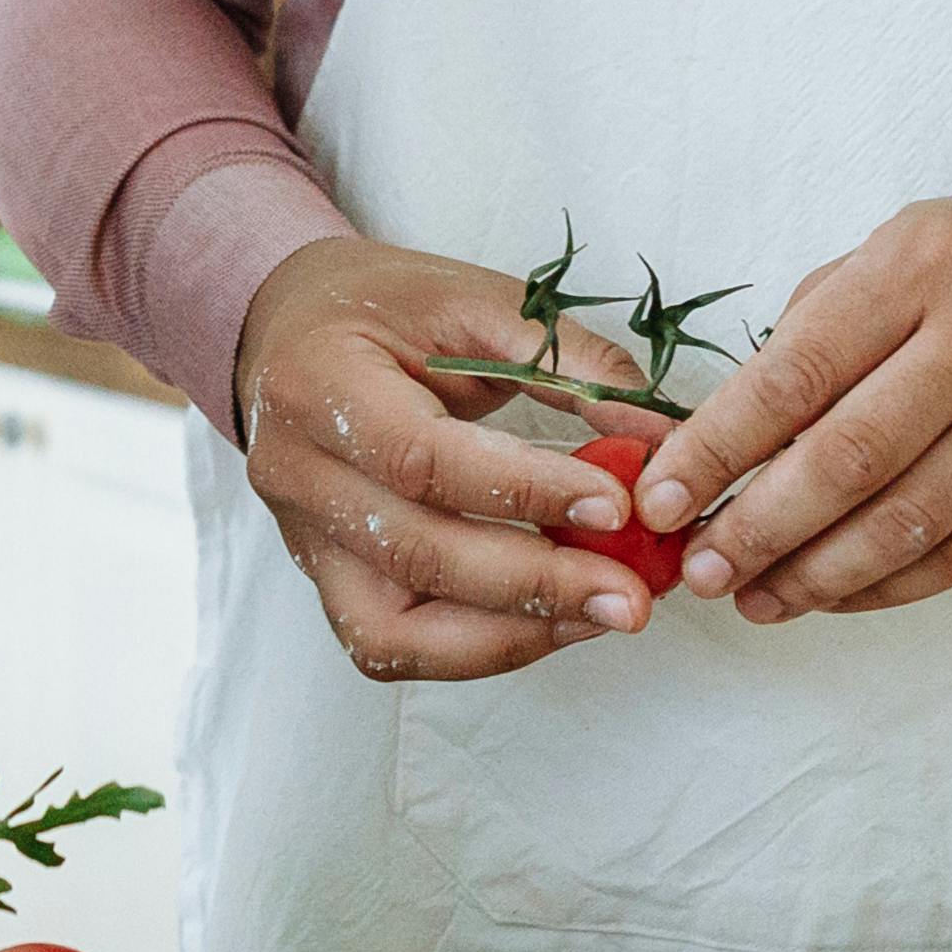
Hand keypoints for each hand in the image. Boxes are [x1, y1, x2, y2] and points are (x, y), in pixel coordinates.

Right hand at [228, 233, 668, 684]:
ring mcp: (302, 538)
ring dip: (508, 634)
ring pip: (392, 630)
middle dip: (536, 585)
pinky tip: (545, 623)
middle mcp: (295, 472)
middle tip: (632, 596)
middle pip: (414, 554)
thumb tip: (660, 434)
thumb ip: (567, 362)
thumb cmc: (386, 307)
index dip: (523, 492)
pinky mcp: (323, 578)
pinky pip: (387, 646)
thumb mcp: (477, 301)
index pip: (421, 459)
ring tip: (598, 616)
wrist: (291, 326)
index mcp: (320, 383)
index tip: (617, 505)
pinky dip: (471, 650)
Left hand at [621, 175, 951, 624]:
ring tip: (754, 598)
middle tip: (699, 570)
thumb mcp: (895, 251)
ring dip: (816, 575)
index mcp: (917, 266)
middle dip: (757, 528)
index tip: (660, 499)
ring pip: (908, 522)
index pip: (795, 373)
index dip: (718, 448)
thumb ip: (814, 334)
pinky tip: (833, 594)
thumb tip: (722, 441)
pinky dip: (889, 586)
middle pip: (849, 460)